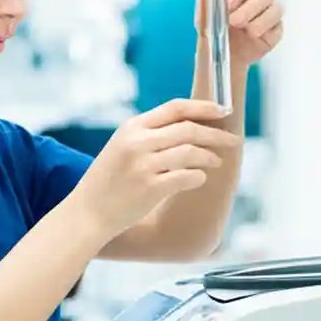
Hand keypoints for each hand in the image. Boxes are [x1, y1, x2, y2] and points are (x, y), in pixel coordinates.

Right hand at [67, 99, 241, 239]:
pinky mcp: (150, 188)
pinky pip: (187, 177)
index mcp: (132, 127)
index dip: (203, 108)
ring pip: (191, 152)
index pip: (175, 108)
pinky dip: (198, 177)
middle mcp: (138, 142)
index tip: (223, 111)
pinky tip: (199, 179)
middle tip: (233, 141)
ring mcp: (144, 165)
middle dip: (216, 135)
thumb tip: (188, 129)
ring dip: (210, 157)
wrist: (87, 212)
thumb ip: (149, 135)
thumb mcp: (121, 147)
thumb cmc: (107, 182)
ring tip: (216, 162)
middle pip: (188, 129)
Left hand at [197, 0, 284, 66]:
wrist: (218, 54)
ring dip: (260, 21)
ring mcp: (270, 12)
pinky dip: (266, 32)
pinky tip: (253, 37)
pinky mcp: (275, 30)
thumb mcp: (204, 13)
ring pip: (276, 9)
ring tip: (245, 31)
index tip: (228, 2)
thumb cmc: (212, 28)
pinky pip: (278, 28)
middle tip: (234, 21)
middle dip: (250, 7)